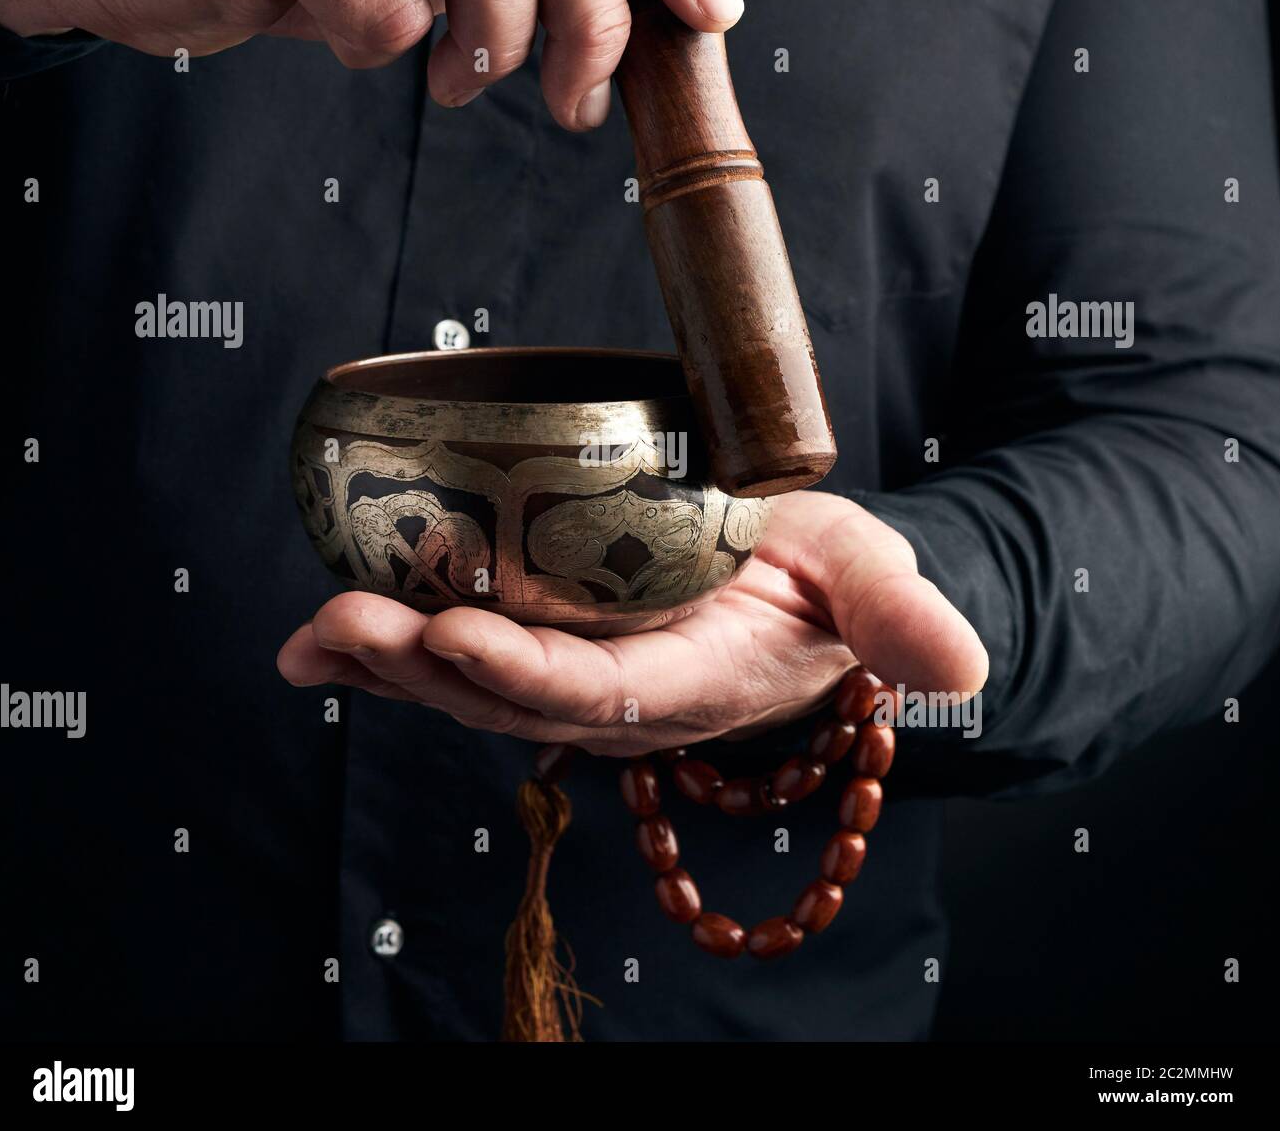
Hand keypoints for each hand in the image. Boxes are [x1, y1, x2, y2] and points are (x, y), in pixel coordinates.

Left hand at [277, 491, 989, 754]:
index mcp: (687, 682)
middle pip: (507, 699)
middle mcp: (614, 696)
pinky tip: (315, 643)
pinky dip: (387, 654)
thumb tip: (965, 665)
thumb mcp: (868, 580)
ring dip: (387, 663)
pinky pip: (459, 658)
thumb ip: (900, 618)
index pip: (602, 694)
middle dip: (423, 667)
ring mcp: (568, 676)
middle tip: (343, 622)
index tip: (463, 637)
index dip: (531, 674)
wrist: (786, 589)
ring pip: (468, 689)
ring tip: (314, 634)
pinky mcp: (540, 644)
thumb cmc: (820, 581)